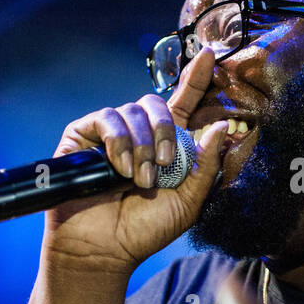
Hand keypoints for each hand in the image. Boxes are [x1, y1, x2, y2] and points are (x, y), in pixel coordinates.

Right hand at [42, 47, 228, 272]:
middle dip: (165, 131)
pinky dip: (119, 141)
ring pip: (132, 111)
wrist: (104, 249)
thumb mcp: (188, 200)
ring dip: (142, 146)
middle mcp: (139, 133)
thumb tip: (220, 125)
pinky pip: (106, 119)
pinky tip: (120, 167)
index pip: (185, 101)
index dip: (197, 77)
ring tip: (140, 179)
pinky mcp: (83, 136)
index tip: (212, 54)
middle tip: (164, 164)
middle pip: (158, 103)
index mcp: (168, 144)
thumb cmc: (145, 229)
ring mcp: (110, 132)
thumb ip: (206, 165)